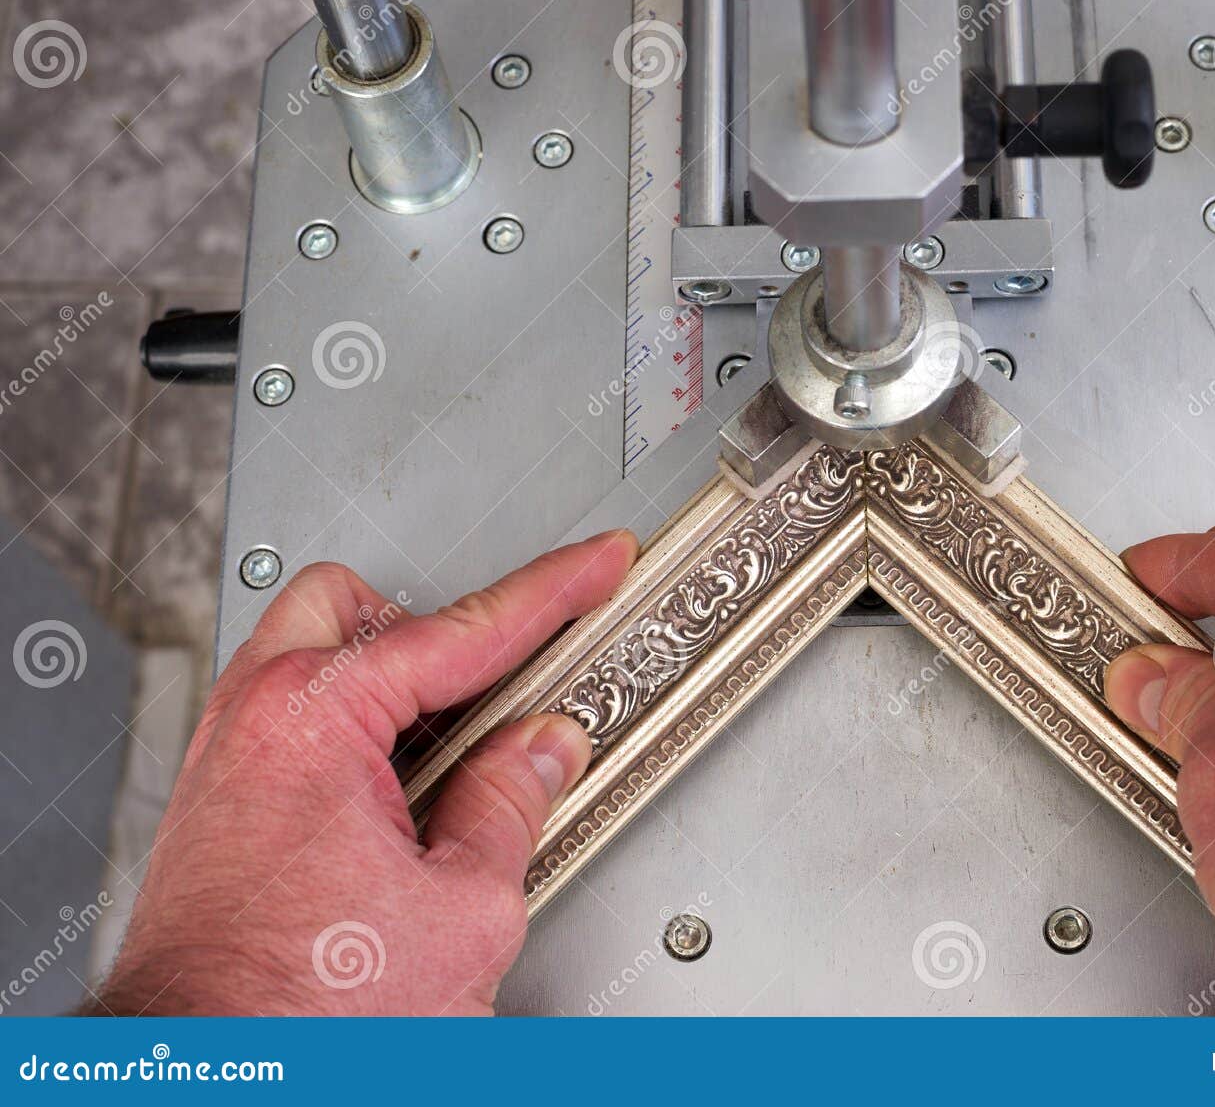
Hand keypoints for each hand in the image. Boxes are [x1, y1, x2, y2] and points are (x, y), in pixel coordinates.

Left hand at [97, 531, 636, 1015]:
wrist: (212, 1076)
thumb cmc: (296, 1017)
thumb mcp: (459, 912)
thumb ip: (509, 808)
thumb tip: (541, 751)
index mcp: (313, 720)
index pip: (460, 630)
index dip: (549, 592)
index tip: (596, 564)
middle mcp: (253, 723)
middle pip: (359, 608)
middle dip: (439, 628)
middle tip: (507, 678)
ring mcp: (227, 762)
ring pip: (318, 659)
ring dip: (395, 685)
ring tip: (461, 754)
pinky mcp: (220, 806)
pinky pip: (295, 720)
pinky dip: (358, 732)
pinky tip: (405, 798)